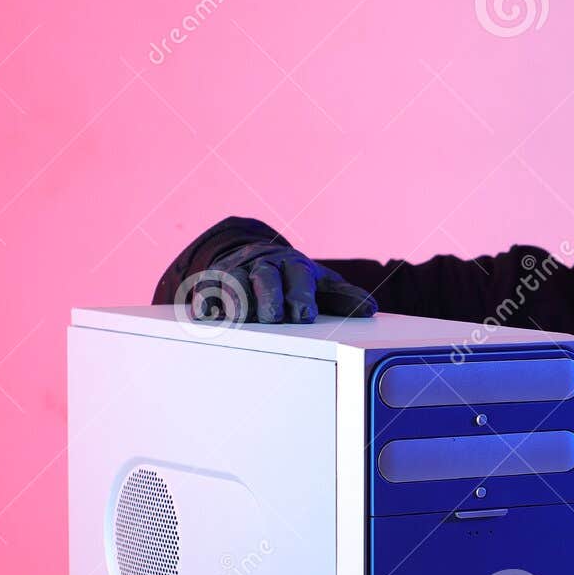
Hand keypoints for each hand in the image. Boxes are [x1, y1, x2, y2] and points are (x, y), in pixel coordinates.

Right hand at [182, 242, 375, 323]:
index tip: (303, 314)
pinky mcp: (214, 279)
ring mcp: (237, 270)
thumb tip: (369, 308)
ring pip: (233, 280)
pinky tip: (204, 314)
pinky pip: (206, 287)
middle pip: (264, 277)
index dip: (300, 295)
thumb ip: (342, 297)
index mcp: (294, 266)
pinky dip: (204, 299)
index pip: (298, 277)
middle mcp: (264, 265)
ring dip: (234, 299)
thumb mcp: (321, 285)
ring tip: (235, 319)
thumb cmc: (295, 279)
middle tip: (271, 317)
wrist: (258, 255)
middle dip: (267, 296)